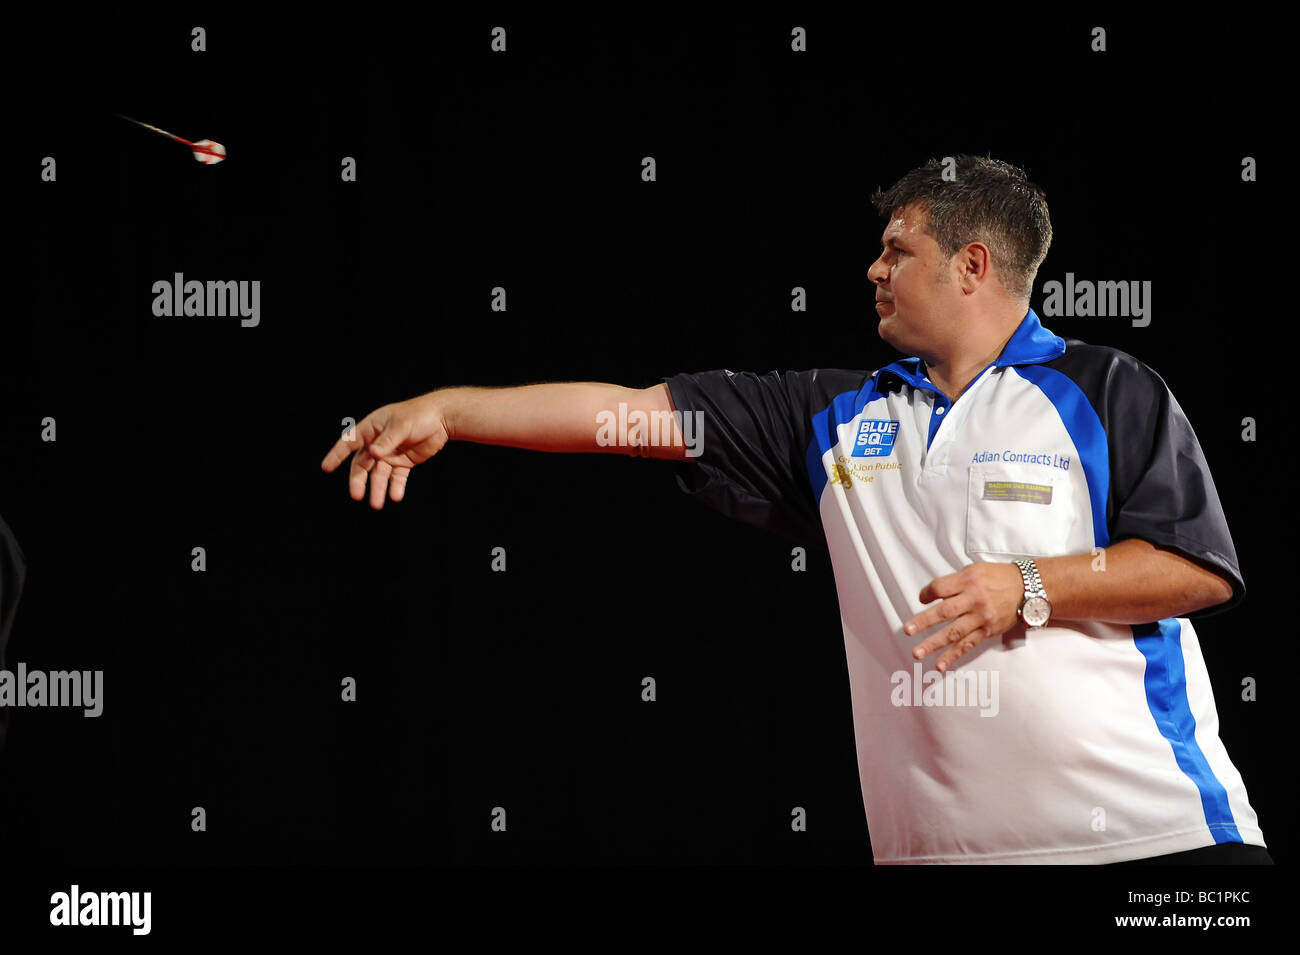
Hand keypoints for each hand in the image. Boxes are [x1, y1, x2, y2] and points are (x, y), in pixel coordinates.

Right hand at [319, 394, 450, 508]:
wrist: (442, 418)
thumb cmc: (419, 415)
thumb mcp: (402, 425)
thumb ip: (388, 440)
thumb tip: (373, 453)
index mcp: (372, 428)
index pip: (350, 442)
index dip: (337, 454)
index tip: (326, 467)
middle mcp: (378, 442)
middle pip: (362, 464)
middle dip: (358, 480)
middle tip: (356, 496)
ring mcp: (390, 453)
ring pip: (378, 474)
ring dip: (377, 489)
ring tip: (377, 504)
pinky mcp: (404, 462)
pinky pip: (396, 477)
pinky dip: (395, 487)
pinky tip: (396, 497)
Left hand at [903, 562, 1024, 670]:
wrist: (1027, 589)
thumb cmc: (997, 578)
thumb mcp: (974, 570)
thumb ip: (954, 583)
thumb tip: (932, 596)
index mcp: (968, 581)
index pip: (940, 588)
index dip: (927, 594)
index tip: (921, 599)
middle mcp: (974, 600)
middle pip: (944, 612)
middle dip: (924, 622)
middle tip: (907, 630)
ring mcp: (981, 618)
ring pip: (953, 632)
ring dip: (934, 644)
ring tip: (917, 652)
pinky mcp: (987, 631)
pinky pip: (967, 645)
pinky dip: (953, 656)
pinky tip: (940, 665)